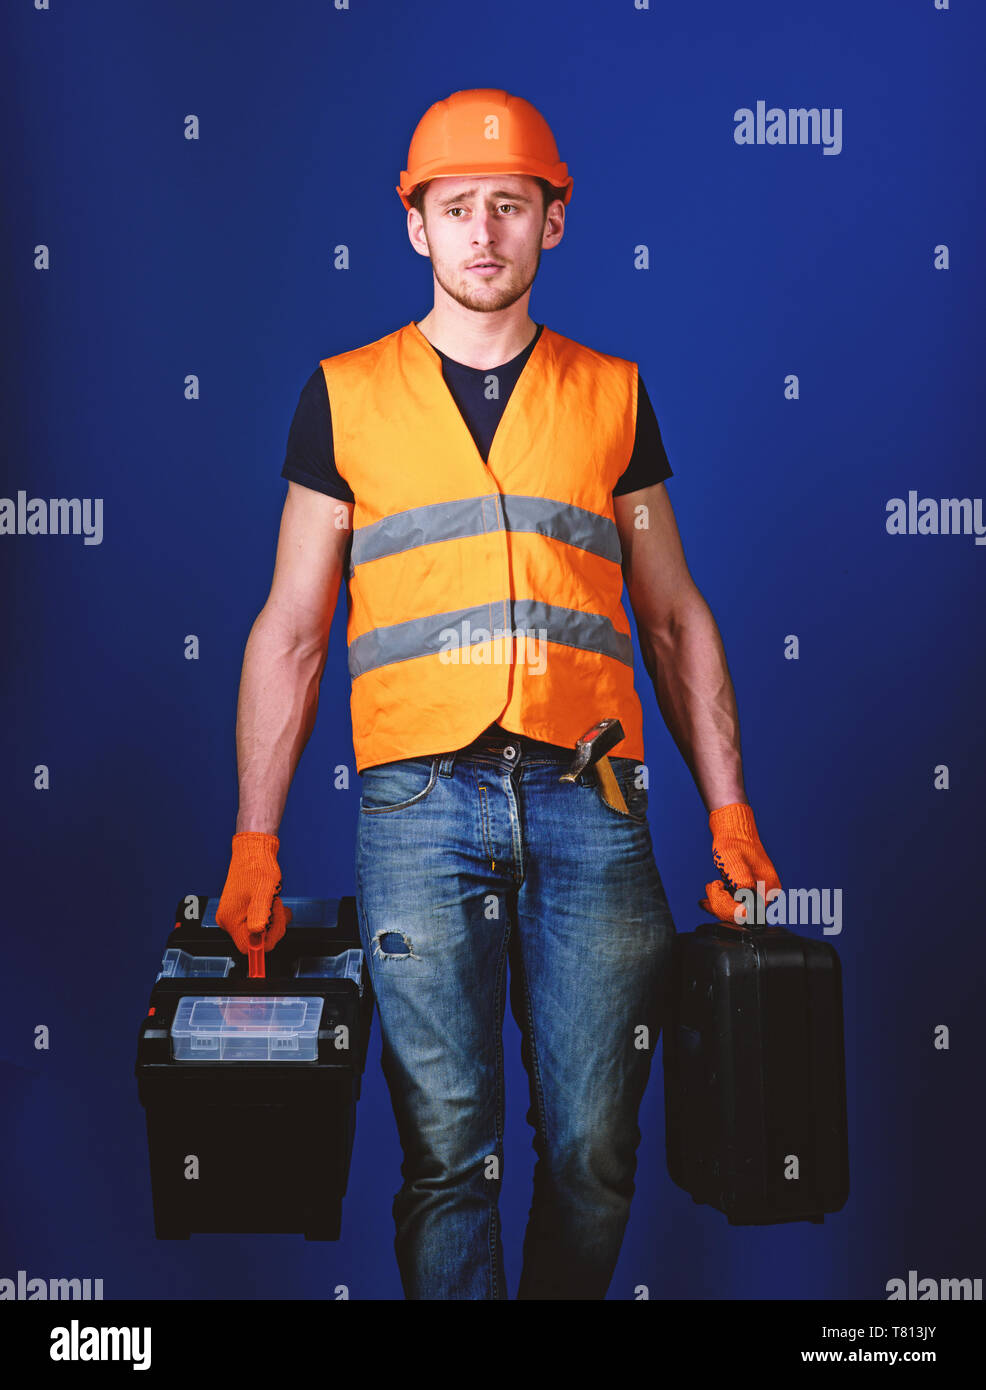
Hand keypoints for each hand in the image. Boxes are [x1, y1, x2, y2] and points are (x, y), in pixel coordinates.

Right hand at [215, 832, 291, 953]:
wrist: (254, 852)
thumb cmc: (258, 868)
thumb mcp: (264, 891)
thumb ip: (260, 913)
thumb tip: (257, 933)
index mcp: (230, 919)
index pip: (247, 947)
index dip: (266, 940)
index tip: (275, 925)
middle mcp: (229, 920)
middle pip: (256, 940)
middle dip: (273, 926)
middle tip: (276, 906)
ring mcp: (235, 915)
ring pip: (261, 931)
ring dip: (274, 919)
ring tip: (274, 901)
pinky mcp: (241, 911)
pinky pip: (260, 922)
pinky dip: (271, 915)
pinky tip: (273, 902)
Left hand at [699, 802, 780, 925]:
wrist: (732, 828)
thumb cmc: (733, 843)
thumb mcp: (734, 866)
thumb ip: (743, 887)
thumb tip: (746, 909)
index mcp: (768, 888)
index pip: (748, 914)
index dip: (728, 908)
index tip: (718, 890)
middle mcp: (767, 891)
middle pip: (742, 914)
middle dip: (721, 904)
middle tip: (712, 885)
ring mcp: (759, 889)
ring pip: (737, 909)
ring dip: (720, 902)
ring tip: (712, 886)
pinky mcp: (750, 887)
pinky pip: (736, 901)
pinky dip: (721, 899)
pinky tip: (712, 891)